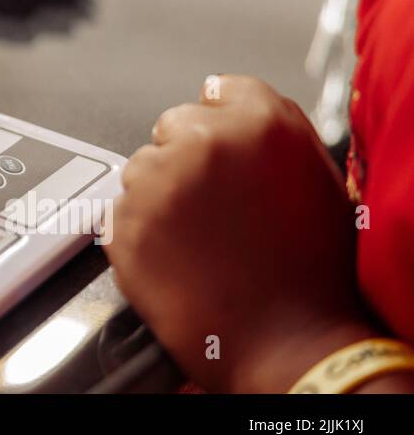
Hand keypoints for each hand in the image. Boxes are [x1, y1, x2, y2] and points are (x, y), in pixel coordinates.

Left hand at [104, 75, 371, 392]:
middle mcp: (203, 143)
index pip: (218, 91)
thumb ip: (268, 133)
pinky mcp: (121, 222)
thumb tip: (228, 107)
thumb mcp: (314, 181)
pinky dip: (140, 231)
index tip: (219, 145)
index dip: (219, 122)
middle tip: (214, 205)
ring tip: (200, 238)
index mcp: (261, 123)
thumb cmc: (310, 273)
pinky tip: (177, 256)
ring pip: (142, 169)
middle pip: (173, 127)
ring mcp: (155, 182)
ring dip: (159, 194)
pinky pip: (121, 212)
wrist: (287, 343)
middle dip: (185, 156)